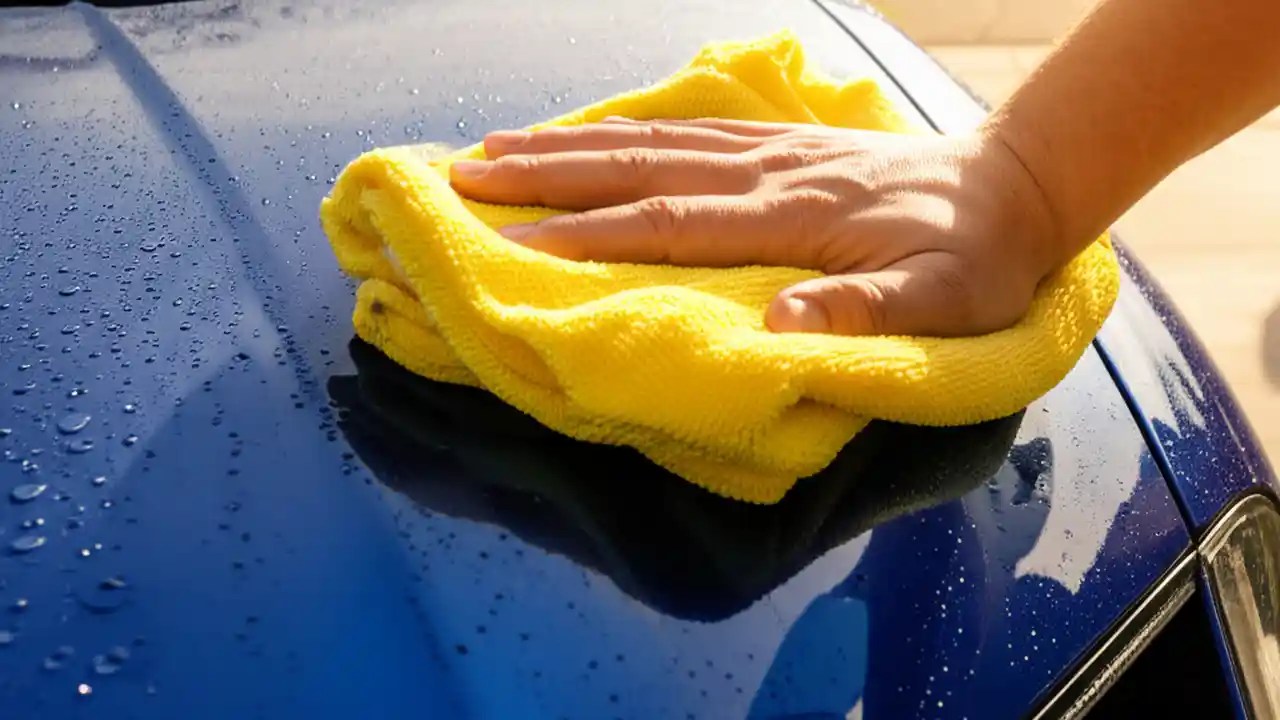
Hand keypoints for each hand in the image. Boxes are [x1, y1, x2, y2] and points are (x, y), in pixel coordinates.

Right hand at [449, 118, 1062, 336]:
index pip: (669, 224)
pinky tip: (585, 134)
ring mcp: (770, 153)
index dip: (589, 234)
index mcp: (793, 218)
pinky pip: (687, 133)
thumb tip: (778, 322)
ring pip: (652, 143)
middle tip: (463, 179)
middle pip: (638, 170)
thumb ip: (864, 312)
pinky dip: (625, 132)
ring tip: (493, 150)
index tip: (514, 245)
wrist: (1014, 188)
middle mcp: (767, 175)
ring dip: (569, 147)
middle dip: (547, 176)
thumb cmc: (975, 262)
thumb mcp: (943, 304)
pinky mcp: (779, 146)